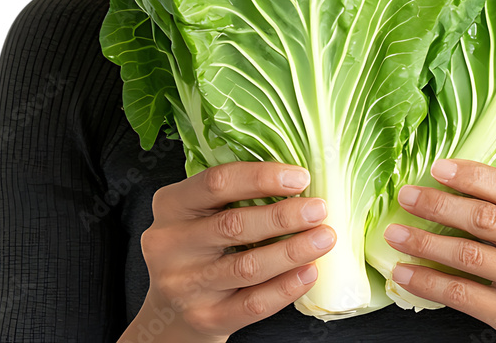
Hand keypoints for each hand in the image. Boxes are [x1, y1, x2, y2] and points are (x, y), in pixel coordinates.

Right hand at [126, 160, 335, 341]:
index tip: (301, 177)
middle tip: (319, 209)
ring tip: (324, 238)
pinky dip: (285, 287)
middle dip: (284, 215)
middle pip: (235, 224)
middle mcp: (170, 245)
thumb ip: (231, 193)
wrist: (170, 313)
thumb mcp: (198, 212)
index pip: (217, 182)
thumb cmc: (197, 247)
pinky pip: (252, 303)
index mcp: (171, 205)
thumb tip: (296, 176)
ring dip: (293, 250)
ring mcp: (185, 285)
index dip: (262, 176)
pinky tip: (309, 272)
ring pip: (248, 266)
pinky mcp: (204, 319)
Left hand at [383, 158, 495, 342]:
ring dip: (424, 243)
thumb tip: (486, 174)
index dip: (471, 175)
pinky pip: (464, 296)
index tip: (439, 166)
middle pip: (486, 219)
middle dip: (439, 204)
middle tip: (407, 194)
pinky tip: (406, 272)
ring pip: (469, 257)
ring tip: (396, 232)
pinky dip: (429, 283)